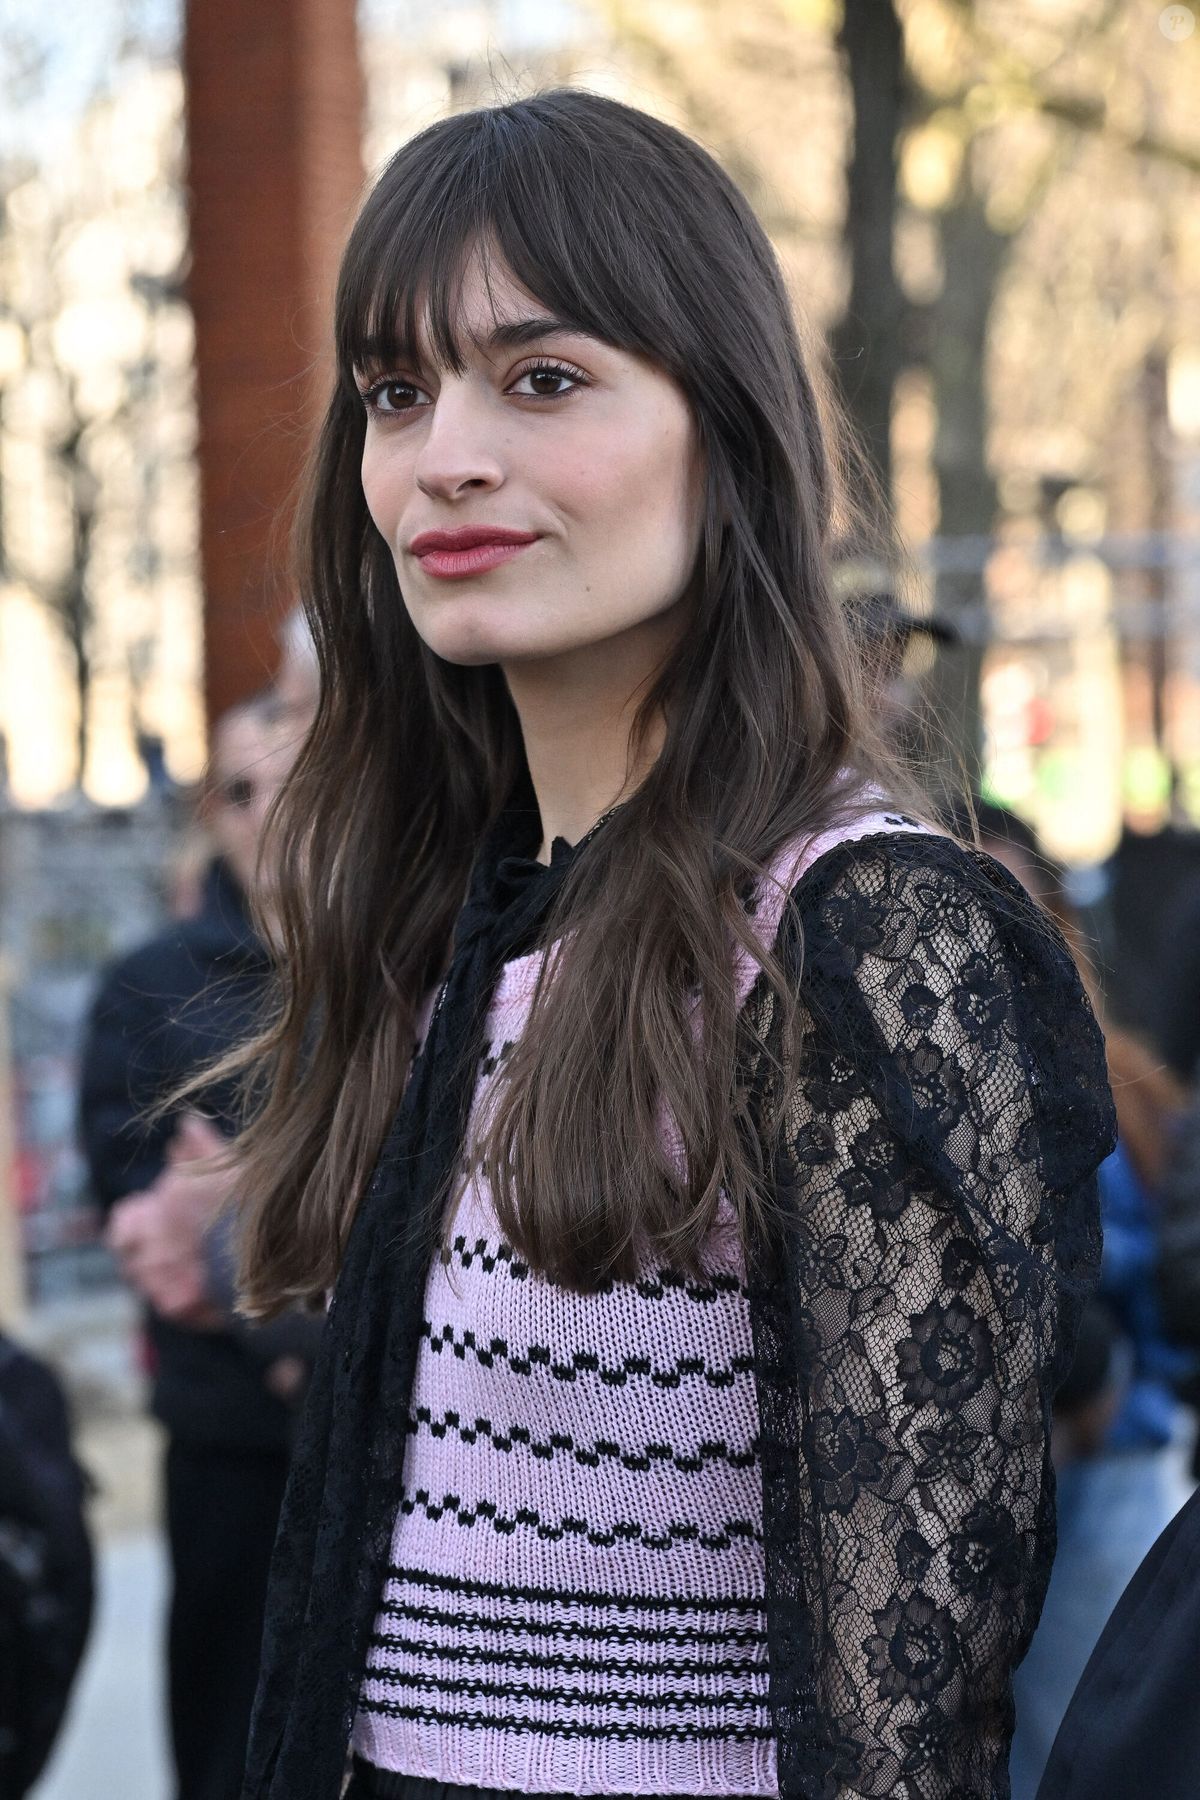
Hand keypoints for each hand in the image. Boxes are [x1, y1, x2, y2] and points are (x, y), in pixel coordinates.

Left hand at [105, 1114, 236, 1325]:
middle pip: (133, 1256)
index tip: (155, 1215)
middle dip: (150, 1250)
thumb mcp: (221, 1160)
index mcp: (148, 1216)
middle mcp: (146, 1250)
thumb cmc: (241, 1196)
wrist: (267, 1241)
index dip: (138, 1219)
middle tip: (177, 1244)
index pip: (124, 1222)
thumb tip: (186, 1123)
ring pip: (152, 1282)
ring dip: (167, 1275)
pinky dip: (188, 1298)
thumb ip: (197, 1145)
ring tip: (197, 1266)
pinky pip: (175, 1305)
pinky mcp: (180, 1306)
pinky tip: (210, 1288)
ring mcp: (161, 1282)